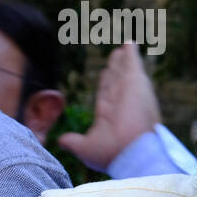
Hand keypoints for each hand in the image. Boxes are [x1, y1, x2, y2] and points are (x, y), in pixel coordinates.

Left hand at [58, 41, 160, 171]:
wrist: (132, 151)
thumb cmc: (113, 153)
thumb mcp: (87, 148)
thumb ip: (73, 142)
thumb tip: (61, 140)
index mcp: (112, 115)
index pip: (107, 94)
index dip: (106, 82)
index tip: (106, 73)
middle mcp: (123, 102)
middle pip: (117, 79)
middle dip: (117, 67)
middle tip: (116, 53)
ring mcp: (130, 92)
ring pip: (124, 70)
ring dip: (124, 58)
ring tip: (124, 46)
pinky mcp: (136, 83)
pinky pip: (132, 63)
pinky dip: (131, 53)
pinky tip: (130, 42)